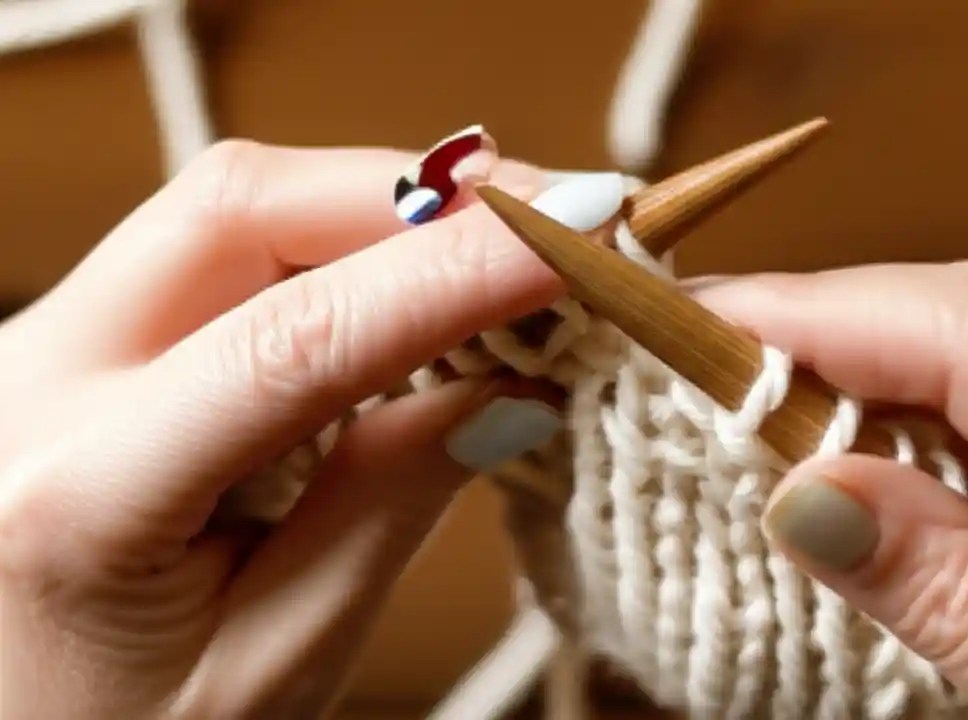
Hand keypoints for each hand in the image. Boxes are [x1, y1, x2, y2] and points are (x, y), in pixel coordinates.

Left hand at [0, 141, 585, 717]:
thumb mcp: (273, 665)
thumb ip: (387, 510)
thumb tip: (513, 388)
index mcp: (73, 496)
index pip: (295, 339)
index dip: (454, 274)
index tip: (579, 237)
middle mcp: (33, 384)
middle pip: (242, 208)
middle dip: (419, 195)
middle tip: (559, 216)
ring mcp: (47, 346)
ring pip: (232, 206)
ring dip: (385, 207)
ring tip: (509, 247)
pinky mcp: (83, 340)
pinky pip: (221, 247)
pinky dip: (339, 242)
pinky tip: (417, 273)